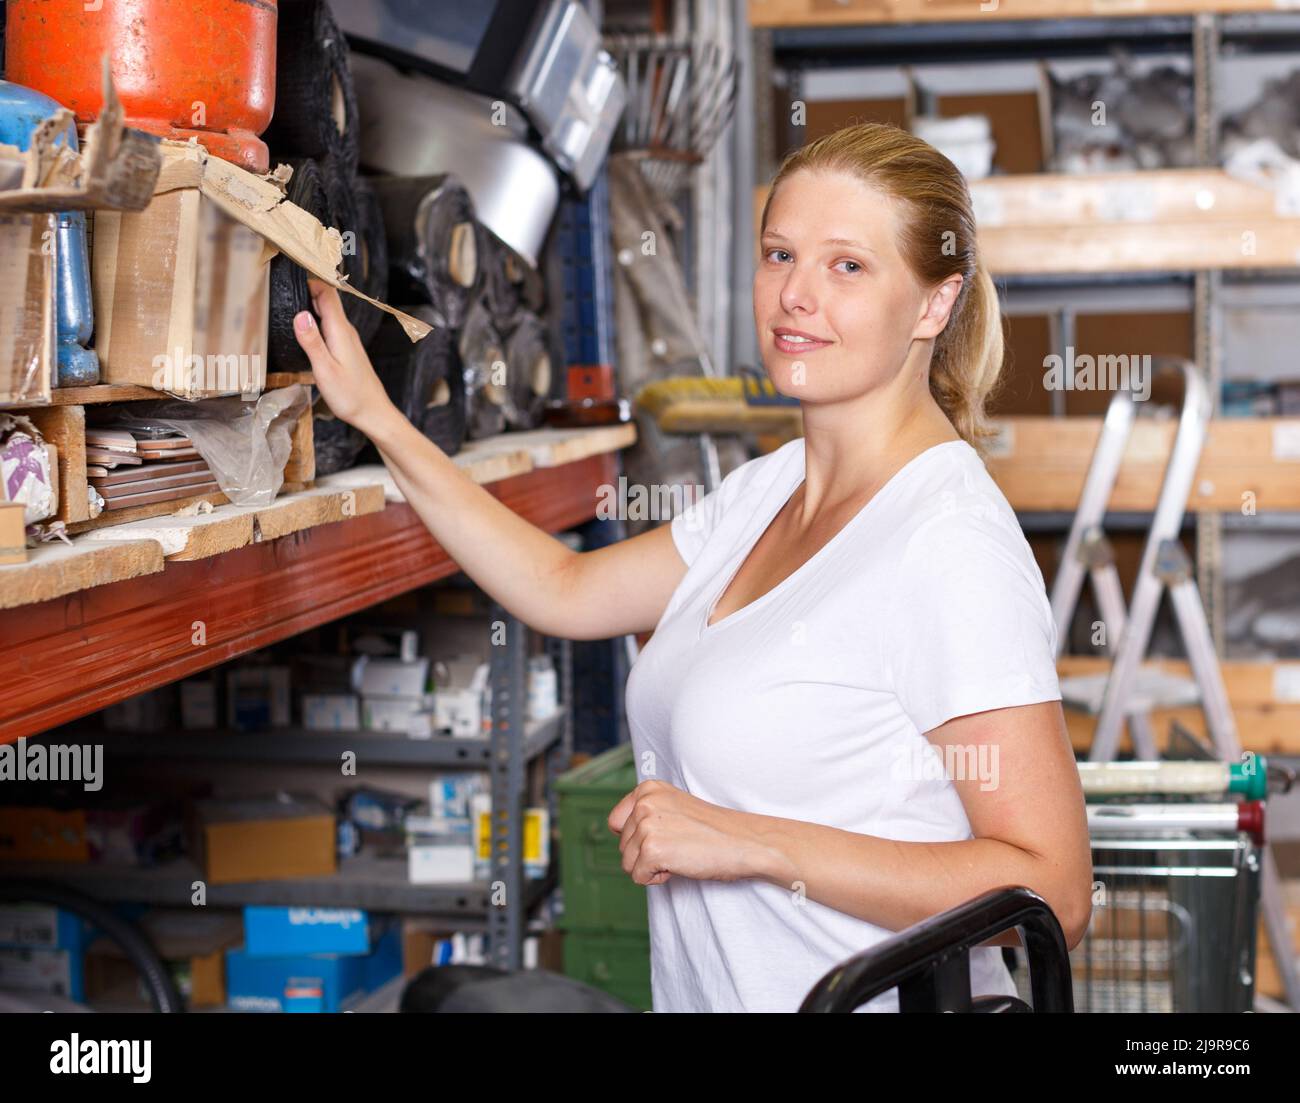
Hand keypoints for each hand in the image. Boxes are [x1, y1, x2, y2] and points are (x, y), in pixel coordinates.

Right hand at [292, 279, 397, 434]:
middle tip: (281, 283)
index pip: (326, 293)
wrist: (373, 413)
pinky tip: (303, 327)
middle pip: (326, 300)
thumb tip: (300, 313)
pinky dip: (315, 320)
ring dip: (310, 304)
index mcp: (341, 331)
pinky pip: (329, 326)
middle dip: (306, 288)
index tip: (289, 272)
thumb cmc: (350, 396)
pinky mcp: (346, 349)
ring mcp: (347, 339)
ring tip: (287, 299)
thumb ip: (312, 341)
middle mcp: (346, 331)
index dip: (309, 279)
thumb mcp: (325, 369)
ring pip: (327, 313)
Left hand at [607, 779, 764, 885]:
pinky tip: (680, 864)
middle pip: (621, 845)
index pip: (616, 822)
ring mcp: (646, 825)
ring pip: (627, 863)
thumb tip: (618, 832)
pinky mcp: (652, 850)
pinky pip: (638, 877)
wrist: (744, 842)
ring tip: (680, 854)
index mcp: (648, 789)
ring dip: (652, 867)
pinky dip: (657, 879)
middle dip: (645, 854)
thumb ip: (648, 812)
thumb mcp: (674, 807)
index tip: (663, 837)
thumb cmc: (713, 830)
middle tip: (679, 846)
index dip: (635, 838)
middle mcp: (644, 803)